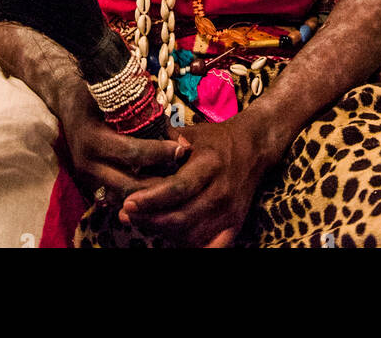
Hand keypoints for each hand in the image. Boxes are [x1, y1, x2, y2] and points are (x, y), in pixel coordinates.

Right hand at [61, 94, 187, 204]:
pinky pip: (118, 197)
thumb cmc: (96, 93)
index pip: (132, 152)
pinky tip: (157, 189)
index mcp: (93, 139)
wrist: (67, 102)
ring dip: (149, 194)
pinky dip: (138, 196)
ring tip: (174, 184)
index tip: (182, 148)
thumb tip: (178, 136)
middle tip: (184, 175)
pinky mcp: (90, 185)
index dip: (160, 152)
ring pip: (124, 196)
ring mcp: (87, 178)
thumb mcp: (118, 96)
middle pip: (129, 184)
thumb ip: (145, 114)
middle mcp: (87, 163)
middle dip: (159, 183)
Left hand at [118, 111, 273, 247]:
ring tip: (141, 223)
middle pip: (182, 217)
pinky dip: (189, 247)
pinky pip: (209, 247)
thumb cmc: (217, 138)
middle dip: (150, 220)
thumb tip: (134, 147)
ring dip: (163, 233)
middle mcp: (222, 191)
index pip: (178, 188)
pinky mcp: (235, 225)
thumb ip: (165, 142)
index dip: (152, 199)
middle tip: (126, 215)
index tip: (128, 202)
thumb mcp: (192, 133)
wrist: (255, 146)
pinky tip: (170, 239)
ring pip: (191, 235)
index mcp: (210, 164)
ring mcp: (230, 212)